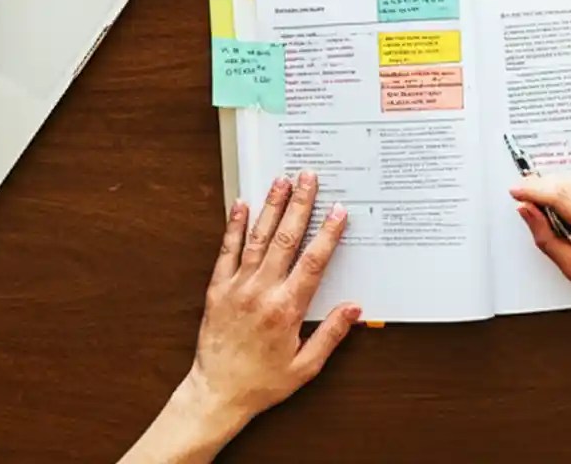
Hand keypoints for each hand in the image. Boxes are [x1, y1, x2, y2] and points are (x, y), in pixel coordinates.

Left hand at [182, 172, 361, 435]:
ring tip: (281, 181)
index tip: (338, 211)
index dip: (328, 233)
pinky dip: (234, 226)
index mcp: (287, 308)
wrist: (217, 393)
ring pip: (257, 238)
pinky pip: (226, 251)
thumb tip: (353, 308)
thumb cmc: (262, 383)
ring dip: (271, 207)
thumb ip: (331, 334)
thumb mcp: (306, 366)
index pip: (313, 261)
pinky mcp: (218, 290)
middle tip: (308, 178)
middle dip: (300, 205)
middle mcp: (262, 292)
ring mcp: (237, 287)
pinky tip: (241, 205)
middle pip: (286, 239)